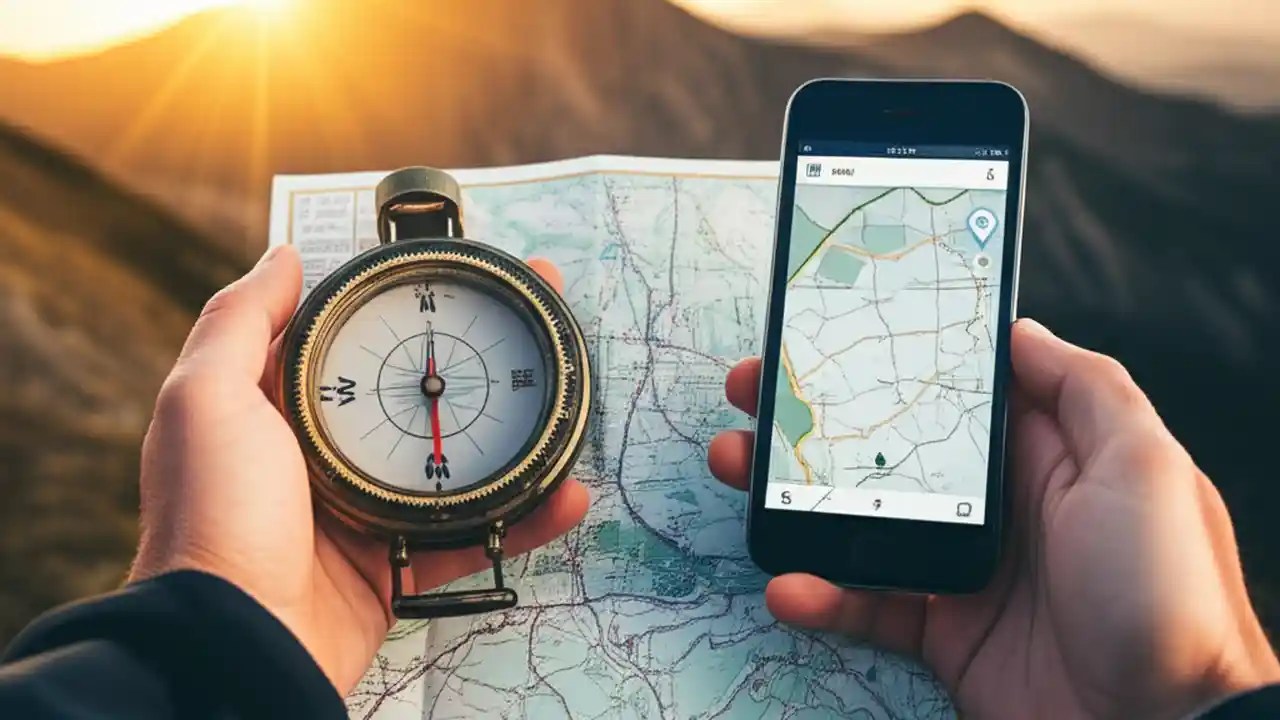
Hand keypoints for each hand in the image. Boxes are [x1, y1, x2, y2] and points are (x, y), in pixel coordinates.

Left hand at [128, 246, 588, 694]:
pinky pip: (472, 536)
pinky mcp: (397, 569)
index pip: (351, 338)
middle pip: (418, 394)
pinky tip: (567, 495)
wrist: (234, 641)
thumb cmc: (213, 513)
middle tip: (538, 325)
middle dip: (482, 361)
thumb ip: (241, 321)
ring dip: (515, 438)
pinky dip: (522, 519)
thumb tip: (285, 254)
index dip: (406, 303)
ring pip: (456, 464)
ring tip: (567, 404)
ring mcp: (365, 513)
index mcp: (279, 410)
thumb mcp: (206, 399)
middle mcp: (323, 457)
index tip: (463, 275)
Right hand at [708, 319, 1279, 718]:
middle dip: (817, 416)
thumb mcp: (1144, 468)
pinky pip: (865, 605)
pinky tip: (787, 583)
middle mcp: (1000, 504)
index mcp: (1047, 454)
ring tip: (741, 467)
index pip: (952, 390)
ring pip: (860, 518)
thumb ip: (1087, 389)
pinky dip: (819, 595)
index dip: (888, 358)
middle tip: (755, 390)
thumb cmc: (1165, 595)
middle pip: (889, 445)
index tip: (827, 332)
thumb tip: (1020, 331)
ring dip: (795, 494)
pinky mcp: (944, 633)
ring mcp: (966, 570)